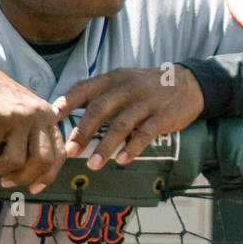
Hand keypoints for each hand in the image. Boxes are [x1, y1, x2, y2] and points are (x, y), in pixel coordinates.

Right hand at [0, 62, 65, 193]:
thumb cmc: (0, 106)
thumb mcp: (27, 119)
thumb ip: (35, 141)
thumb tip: (36, 180)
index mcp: (49, 118)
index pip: (59, 155)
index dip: (47, 176)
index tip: (34, 188)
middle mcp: (39, 116)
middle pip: (41, 161)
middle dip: (23, 178)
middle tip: (6, 180)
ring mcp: (19, 116)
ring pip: (15, 161)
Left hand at [53, 64, 204, 168]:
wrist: (189, 83)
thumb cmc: (149, 86)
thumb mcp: (125, 80)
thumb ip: (103, 94)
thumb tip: (73, 113)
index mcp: (114, 78)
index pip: (85, 88)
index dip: (68, 102)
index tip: (53, 118)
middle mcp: (127, 88)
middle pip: (100, 109)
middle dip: (82, 131)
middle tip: (70, 151)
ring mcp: (146, 102)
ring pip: (120, 125)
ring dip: (105, 146)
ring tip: (93, 165)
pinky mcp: (162, 116)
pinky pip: (144, 133)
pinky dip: (132, 148)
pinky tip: (122, 160)